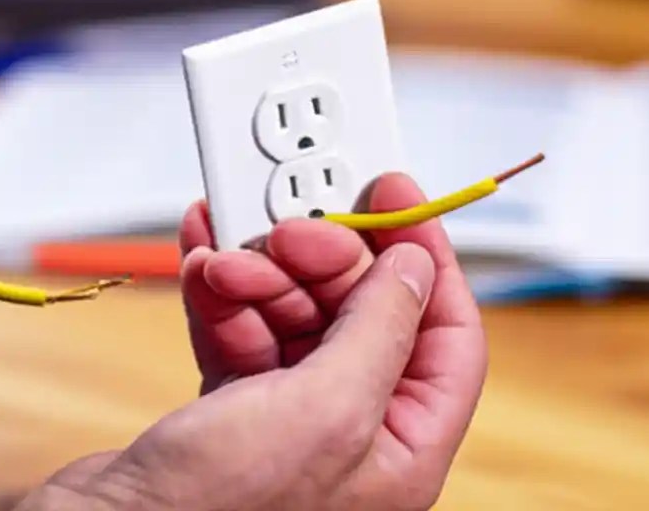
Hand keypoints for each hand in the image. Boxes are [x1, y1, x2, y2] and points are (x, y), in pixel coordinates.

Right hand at [16, 173, 487, 509]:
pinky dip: (222, 295)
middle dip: (317, 262)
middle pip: (359, 313)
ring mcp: (289, 419)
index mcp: (401, 451)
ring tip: (220, 264)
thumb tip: (415, 269)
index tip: (394, 196)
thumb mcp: (324, 411)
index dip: (425, 258)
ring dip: (257, 276)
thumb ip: (378, 330)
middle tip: (284, 231)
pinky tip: (202, 266)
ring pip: (293, 314)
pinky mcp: (232, 408)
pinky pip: (242, 329)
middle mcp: (352, 434)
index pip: (446, 336)